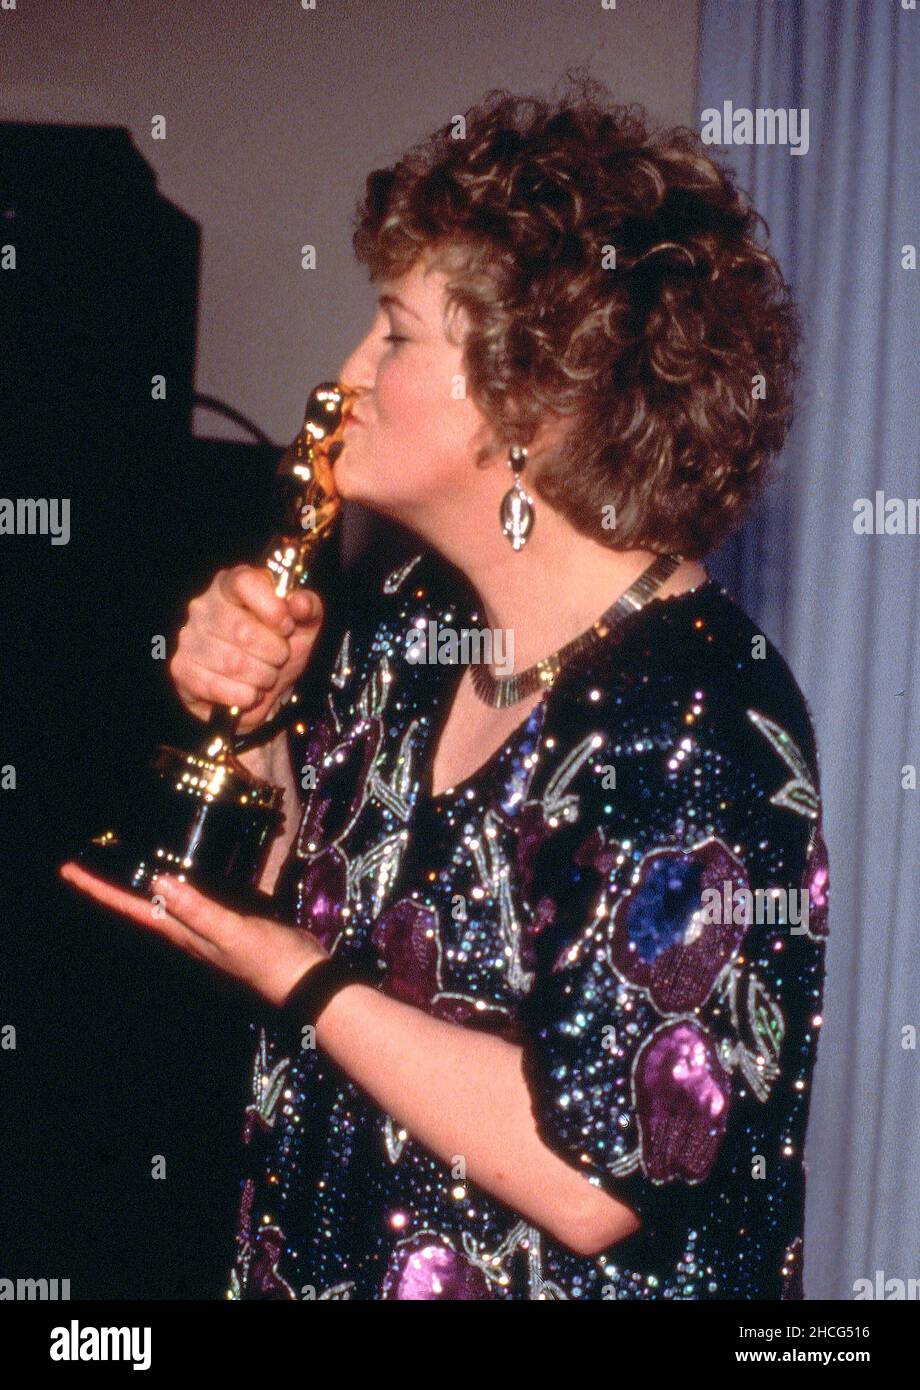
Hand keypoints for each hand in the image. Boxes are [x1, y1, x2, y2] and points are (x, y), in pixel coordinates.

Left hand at [58, 862, 328, 1006]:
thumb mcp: (230, 931)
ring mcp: (205, 933)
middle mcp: (185, 935)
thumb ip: (195, 908)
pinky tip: (178, 878)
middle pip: (137, 908)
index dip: (98, 890)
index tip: (68, 870)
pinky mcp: (226, 926)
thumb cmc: (267, 958)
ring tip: (117, 867)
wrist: (303, 980)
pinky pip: (189, 904)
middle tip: (82, 865)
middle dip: (108, 889)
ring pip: (160, 907)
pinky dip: (173, 889)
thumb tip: (156, 881)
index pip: (130, 909)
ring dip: (135, 889)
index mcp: (181, 935)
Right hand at [169, 565, 324, 734]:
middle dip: (273, 653)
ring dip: (261, 677)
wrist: (261, 692)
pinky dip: (242, 696)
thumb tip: (300, 602)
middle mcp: (204, 606)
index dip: (272, 608)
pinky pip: (215, 686)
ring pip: (232, 662)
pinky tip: (249, 692)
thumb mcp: (303, 627)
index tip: (287, 627)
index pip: (245, 582)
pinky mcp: (181, 668)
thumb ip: (308, 609)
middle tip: (279, 659)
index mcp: (232, 585)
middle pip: (242, 630)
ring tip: (265, 676)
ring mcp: (189, 637)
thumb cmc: (278, 651)